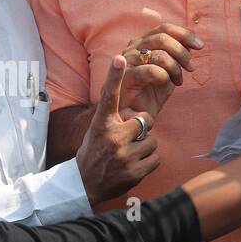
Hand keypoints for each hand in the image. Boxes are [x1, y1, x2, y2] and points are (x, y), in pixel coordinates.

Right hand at [77, 55, 161, 203]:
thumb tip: (133, 103)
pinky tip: (134, 165)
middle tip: (127, 139)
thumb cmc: (94, 150)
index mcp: (102, 123)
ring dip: (145, 147)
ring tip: (129, 154)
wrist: (84, 183)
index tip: (119, 58)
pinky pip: (156, 158)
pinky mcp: (134, 172)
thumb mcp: (98, 128)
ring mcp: (123, 156)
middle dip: (142, 129)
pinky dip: (149, 161)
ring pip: (153, 141)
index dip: (114, 76)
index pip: (108, 96)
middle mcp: (112, 137)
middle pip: (145, 121)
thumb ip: (114, 115)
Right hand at [119, 23, 203, 117]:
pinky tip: (169, 84)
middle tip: (191, 67)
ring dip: (175, 67)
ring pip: (159, 54)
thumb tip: (192, 43)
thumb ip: (177, 56)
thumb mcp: (169, 71)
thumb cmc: (151, 94)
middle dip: (182, 52)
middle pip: (162, 37)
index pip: (164, 28)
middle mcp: (133, 48)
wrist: (136, 117)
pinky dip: (166, 77)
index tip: (200, 46)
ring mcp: (127, 61)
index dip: (184, 34)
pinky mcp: (126, 77)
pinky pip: (153, 71)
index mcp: (142, 43)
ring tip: (178, 80)